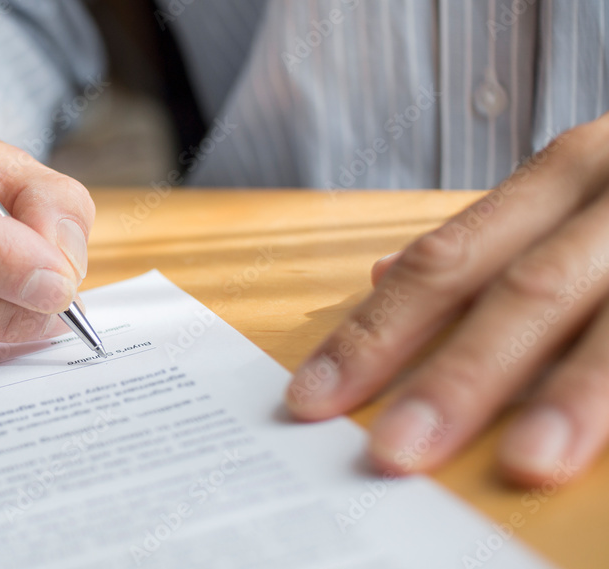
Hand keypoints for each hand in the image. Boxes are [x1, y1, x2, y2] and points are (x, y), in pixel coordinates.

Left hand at [286, 114, 608, 485]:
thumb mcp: (564, 195)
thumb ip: (484, 242)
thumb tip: (379, 279)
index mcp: (560, 178)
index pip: (445, 264)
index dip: (376, 335)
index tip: (317, 398)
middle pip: (525, 294)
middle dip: (459, 378)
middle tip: (397, 450)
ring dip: (577, 396)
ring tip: (526, 459)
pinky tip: (593, 446)